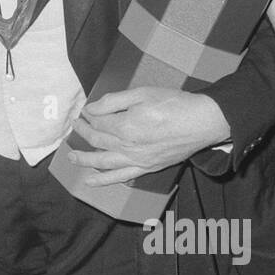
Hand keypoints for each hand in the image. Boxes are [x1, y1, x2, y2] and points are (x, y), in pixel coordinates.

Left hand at [67, 87, 229, 185]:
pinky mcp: (148, 168)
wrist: (203, 122)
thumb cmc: (174, 103)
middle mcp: (129, 146)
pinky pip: (121, 177)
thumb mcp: (143, 93)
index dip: (89, 115)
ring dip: (85, 160)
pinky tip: (91, 182)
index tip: (85, 110)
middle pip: (98, 140)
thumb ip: (114, 100)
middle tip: (75, 126)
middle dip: (83, 132)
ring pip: (104, 162)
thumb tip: (91, 108)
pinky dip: (104, 180)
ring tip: (71, 157)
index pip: (99, 121)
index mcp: (127, 126)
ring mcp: (138, 160)